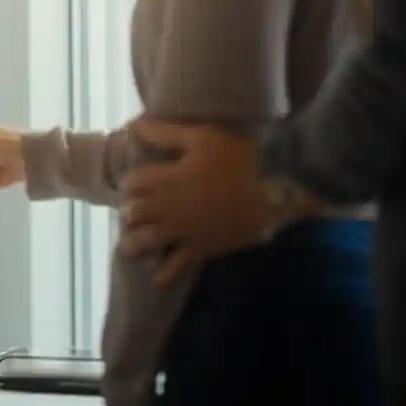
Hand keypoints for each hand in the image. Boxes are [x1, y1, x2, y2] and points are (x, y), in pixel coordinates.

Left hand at [117, 118, 276, 286]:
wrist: (277, 188)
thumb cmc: (240, 157)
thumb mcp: (201, 136)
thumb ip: (165, 133)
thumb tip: (133, 124)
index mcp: (167, 178)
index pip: (131, 183)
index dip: (128, 183)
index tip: (132, 185)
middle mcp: (169, 206)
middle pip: (133, 214)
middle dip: (129, 213)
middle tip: (132, 214)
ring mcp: (184, 230)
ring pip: (146, 242)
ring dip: (134, 243)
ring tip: (130, 245)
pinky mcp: (202, 248)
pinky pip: (177, 267)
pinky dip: (164, 275)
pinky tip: (157, 281)